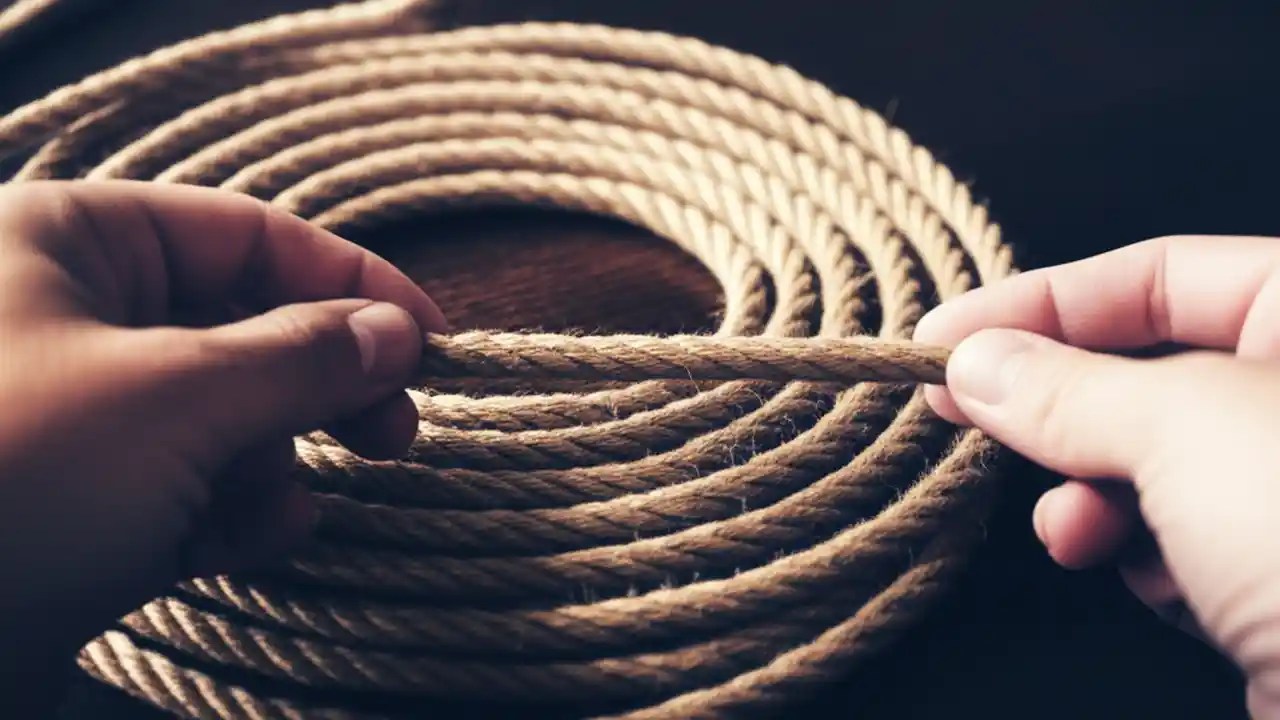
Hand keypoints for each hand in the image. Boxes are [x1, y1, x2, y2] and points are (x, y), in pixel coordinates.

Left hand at [0, 180, 444, 697]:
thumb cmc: (4, 481)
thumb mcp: (170, 399)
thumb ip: (299, 357)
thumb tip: (398, 332)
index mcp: (66, 244)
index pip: (245, 233)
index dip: (350, 280)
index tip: (431, 340)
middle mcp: (67, 319)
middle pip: (243, 327)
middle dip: (321, 385)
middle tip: (393, 431)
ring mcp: (72, 417)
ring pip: (222, 415)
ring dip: (272, 462)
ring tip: (277, 506)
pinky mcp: (75, 504)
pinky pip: (186, 485)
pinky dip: (234, 511)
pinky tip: (256, 538)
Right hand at [914, 234, 1279, 717]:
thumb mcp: (1184, 431)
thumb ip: (1067, 388)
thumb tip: (975, 361)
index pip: (1162, 275)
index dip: (1043, 300)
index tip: (948, 334)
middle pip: (1145, 372)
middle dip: (1058, 407)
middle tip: (963, 415)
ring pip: (1148, 464)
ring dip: (1088, 494)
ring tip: (1069, 528)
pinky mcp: (1278, 581)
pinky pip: (1175, 540)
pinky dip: (1140, 555)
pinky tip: (1151, 580)